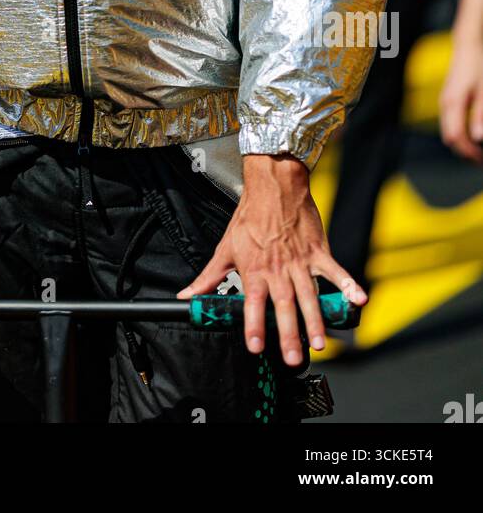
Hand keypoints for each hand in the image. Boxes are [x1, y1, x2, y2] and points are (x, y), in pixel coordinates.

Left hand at [176, 154, 366, 365]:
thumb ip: (209, 277)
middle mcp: (278, 269)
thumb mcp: (225, 247)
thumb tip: (187, 295)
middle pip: (284, 305)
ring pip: (309, 295)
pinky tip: (358, 300)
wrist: (274, 186)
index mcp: (254, 269)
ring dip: (315, 320)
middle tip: (294, 358)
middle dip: (289, 333)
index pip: (252, 302)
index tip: (256, 347)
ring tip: (319, 342)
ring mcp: (300, 261)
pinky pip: (335, 271)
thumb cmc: (250, 217)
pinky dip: (348, 285)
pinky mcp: (318, 251)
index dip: (253, 325)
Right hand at [440, 31, 482, 162]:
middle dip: (465, 151)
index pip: (455, 138)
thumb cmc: (478, 65)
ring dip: (463, 143)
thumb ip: (480, 115)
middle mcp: (445, 105)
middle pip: (450, 138)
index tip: (481, 161)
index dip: (468, 152)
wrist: (468, 46)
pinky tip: (473, 135)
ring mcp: (444, 102)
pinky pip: (450, 123)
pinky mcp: (448, 99)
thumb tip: (478, 138)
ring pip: (449, 131)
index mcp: (452, 104)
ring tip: (478, 151)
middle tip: (481, 161)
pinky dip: (460, 132)